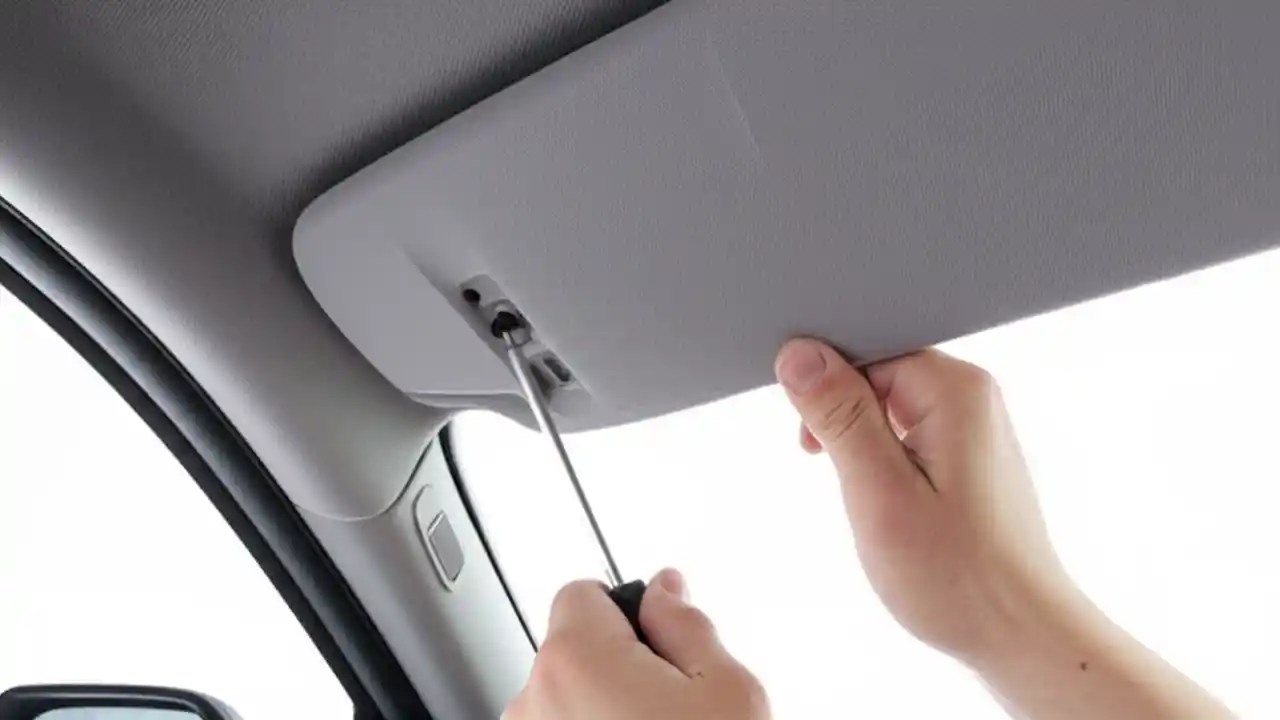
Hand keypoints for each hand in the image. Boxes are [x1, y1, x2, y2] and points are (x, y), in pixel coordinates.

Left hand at [504, 569, 769, 719]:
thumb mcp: (726, 690)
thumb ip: (686, 624)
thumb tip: (664, 589)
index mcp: (575, 660)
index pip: (580, 592)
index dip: (626, 609)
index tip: (656, 634)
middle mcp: (533, 701)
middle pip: (572, 648)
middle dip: (617, 661)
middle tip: (671, 701)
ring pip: (566, 698)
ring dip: (601, 706)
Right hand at [776, 339, 1066, 660]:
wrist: (1018, 635)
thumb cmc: (956, 575)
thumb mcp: (878, 492)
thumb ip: (838, 416)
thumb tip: (799, 355)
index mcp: (955, 389)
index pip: (862, 350)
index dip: (825, 393)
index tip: (818, 446)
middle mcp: (973, 395)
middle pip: (874, 374)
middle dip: (843, 423)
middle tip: (849, 482)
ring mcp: (975, 426)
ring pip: (886, 407)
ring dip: (862, 450)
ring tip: (878, 504)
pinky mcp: (969, 455)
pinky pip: (907, 434)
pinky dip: (884, 466)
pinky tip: (893, 508)